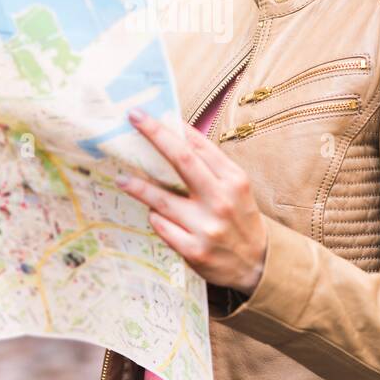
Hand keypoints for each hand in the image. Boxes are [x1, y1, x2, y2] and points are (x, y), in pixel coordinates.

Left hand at [115, 107, 266, 296]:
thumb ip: (211, 164)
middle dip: (155, 136)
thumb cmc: (240, 217)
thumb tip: (178, 135)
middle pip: (181, 160)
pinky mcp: (194, 251)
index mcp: (233, 179)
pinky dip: (155, 217)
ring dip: (138, 186)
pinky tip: (154, 214)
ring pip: (162, 199)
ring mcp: (207, 227)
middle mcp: (221, 200)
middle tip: (133, 119)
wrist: (257, 264)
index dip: (170, 127)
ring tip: (123, 179)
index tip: (146, 115)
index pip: (198, 146)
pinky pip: (162, 227)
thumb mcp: (236, 186)